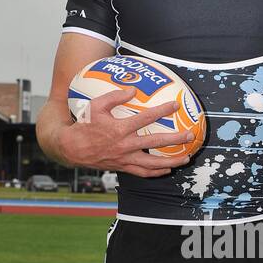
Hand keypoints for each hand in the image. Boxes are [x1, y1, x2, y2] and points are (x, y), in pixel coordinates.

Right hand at [58, 86, 190, 177]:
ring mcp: (125, 158)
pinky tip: (167, 169)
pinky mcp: (123, 167)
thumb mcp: (96, 106)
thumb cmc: (85, 125)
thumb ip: (115, 96)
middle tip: (190, 135)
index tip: (175, 104)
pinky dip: (157, 172)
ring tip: (186, 158)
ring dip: (171, 161)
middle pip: (156, 142)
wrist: (72, 149)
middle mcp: (125, 145)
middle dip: (175, 139)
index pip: (146, 118)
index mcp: (120, 129)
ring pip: (153, 163)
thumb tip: (133, 90)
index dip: (162, 110)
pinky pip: (143, 173)